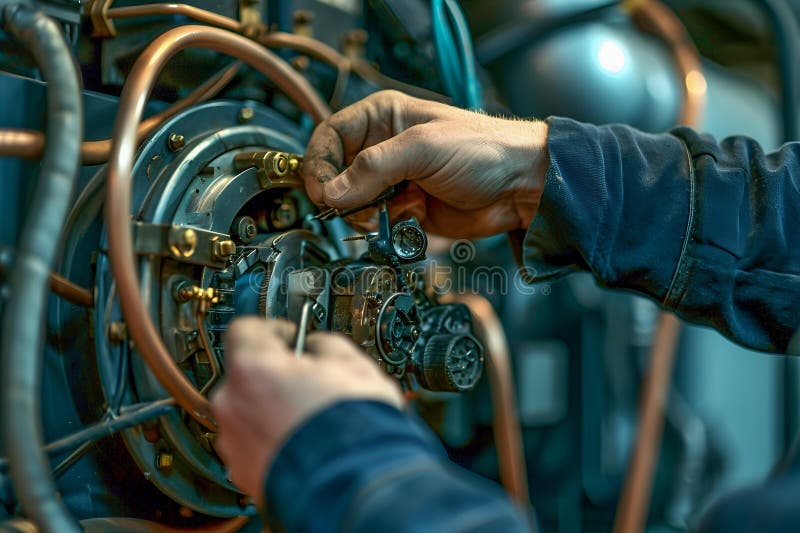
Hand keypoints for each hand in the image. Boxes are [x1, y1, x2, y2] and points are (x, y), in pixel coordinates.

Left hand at [210, 318, 402, 506]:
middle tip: (308, 379)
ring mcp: (235, 443)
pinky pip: (255, 445)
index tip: (291, 335)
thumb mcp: (352, 364)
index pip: (245, 328)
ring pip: (249, 413)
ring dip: (273, 410)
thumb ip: (324, 344)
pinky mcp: (244, 474)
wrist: (355, 486)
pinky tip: (306, 442)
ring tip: (312, 417)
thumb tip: (318, 345)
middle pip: (246, 375)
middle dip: (275, 374)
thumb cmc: (353, 427)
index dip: (274, 329)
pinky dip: (275, 441)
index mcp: (253, 368)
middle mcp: (233, 404)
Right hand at [302, 90, 548, 238]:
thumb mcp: (423, 149)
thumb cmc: (484, 150)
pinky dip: (386, 228)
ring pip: (352, 205)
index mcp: (382, 118)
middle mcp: (383, 148)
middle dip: (343, 195)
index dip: (319, 163)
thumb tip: (332, 192)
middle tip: (358, 207)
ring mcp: (394, 181)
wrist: (521, 187)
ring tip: (391, 213)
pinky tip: (410, 219)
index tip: (322, 190)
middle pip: (335, 175)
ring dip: (365, 215)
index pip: (330, 137)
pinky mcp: (405, 209)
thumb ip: (373, 168)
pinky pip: (377, 224)